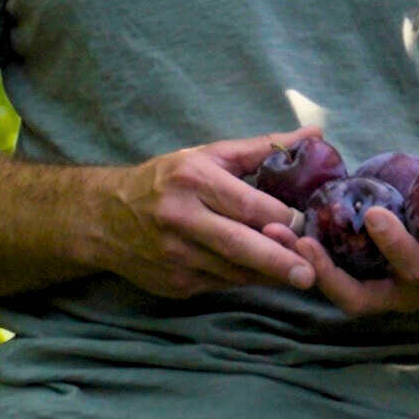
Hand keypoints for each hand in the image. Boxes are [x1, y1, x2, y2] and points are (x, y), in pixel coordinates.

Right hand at [84, 130, 320, 296]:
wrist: (103, 217)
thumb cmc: (165, 180)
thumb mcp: (208, 156)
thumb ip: (262, 148)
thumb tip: (315, 133)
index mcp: (192, 180)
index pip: (248, 205)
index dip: (283, 219)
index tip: (310, 227)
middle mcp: (180, 218)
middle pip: (240, 244)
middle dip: (279, 261)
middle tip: (310, 274)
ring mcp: (175, 255)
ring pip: (234, 271)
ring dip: (268, 275)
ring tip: (297, 274)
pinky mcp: (174, 283)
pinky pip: (221, 284)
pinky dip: (245, 280)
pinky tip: (262, 275)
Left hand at [271, 181, 418, 316]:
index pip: (411, 273)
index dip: (393, 248)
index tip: (376, 214)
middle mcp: (401, 296)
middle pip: (360, 295)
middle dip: (330, 269)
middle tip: (305, 235)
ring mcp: (377, 291)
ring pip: (333, 289)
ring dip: (303, 264)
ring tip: (274, 232)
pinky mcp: (358, 279)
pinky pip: (326, 274)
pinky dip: (304, 255)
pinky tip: (278, 225)